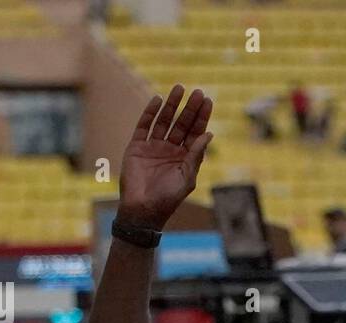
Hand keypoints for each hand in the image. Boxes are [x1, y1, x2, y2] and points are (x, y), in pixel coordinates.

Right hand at [117, 85, 213, 230]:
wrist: (142, 210)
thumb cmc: (168, 198)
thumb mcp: (187, 177)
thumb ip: (196, 155)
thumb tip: (209, 134)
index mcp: (185, 158)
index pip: (196, 133)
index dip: (202, 117)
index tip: (208, 101)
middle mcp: (170, 150)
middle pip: (182, 124)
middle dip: (190, 108)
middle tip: (198, 92)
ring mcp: (153, 147)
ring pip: (164, 121)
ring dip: (172, 105)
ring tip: (179, 89)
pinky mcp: (137, 146)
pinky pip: (144, 126)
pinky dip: (150, 113)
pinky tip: (158, 100)